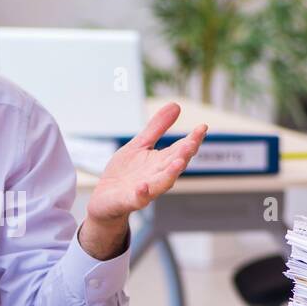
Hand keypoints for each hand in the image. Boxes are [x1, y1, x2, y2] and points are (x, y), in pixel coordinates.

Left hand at [80, 104, 207, 259]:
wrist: (104, 200)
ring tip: (179, 162)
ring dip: (171, 174)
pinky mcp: (129, 201)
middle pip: (175, 165)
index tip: (202, 127)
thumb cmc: (124, 174)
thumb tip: (176, 105)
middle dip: (185, 154)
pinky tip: (143, 186)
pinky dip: (142, 194)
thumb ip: (156, 128)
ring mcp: (145, 190)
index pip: (180, 149)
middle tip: (193, 142)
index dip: (192, 139)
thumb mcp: (139, 145)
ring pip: (162, 183)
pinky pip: (138, 199)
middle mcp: (157, 176)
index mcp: (160, 162)